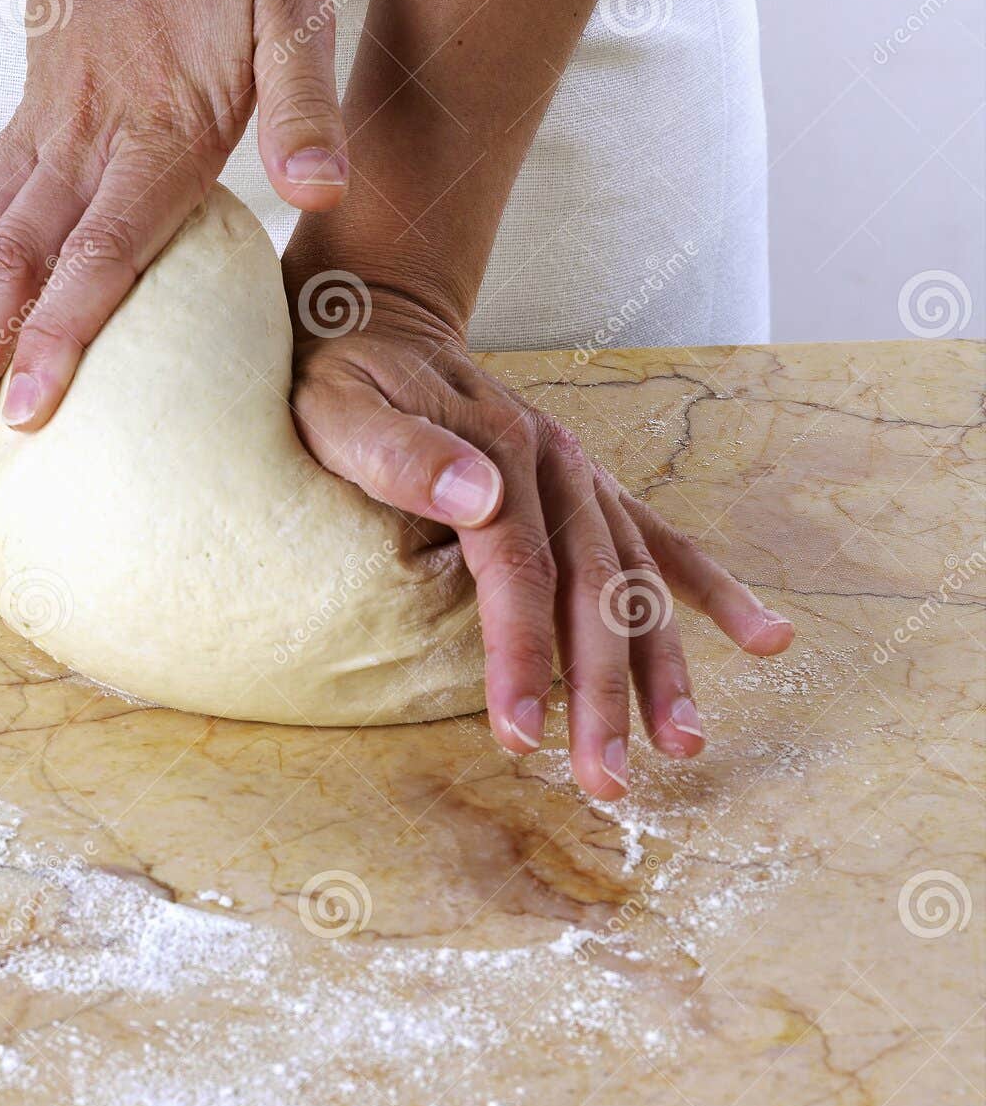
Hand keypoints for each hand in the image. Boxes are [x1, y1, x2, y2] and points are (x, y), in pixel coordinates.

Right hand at [0, 0, 349, 473]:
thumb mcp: (293, 3)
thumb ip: (301, 101)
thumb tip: (320, 185)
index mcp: (156, 134)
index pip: (95, 253)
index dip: (57, 335)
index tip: (26, 413)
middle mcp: (83, 144)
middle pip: (12, 272)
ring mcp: (40, 134)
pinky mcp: (22, 122)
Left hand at [283, 282, 793, 798]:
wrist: (380, 325)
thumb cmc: (344, 381)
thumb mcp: (341, 408)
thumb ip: (400, 453)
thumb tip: (481, 501)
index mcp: (495, 454)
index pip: (516, 570)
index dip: (522, 654)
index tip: (520, 733)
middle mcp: (555, 467)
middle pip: (591, 590)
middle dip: (603, 691)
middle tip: (607, 781)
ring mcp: (581, 478)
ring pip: (637, 580)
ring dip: (664, 665)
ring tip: (684, 745)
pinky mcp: (591, 487)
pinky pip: (663, 541)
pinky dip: (714, 590)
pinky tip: (765, 640)